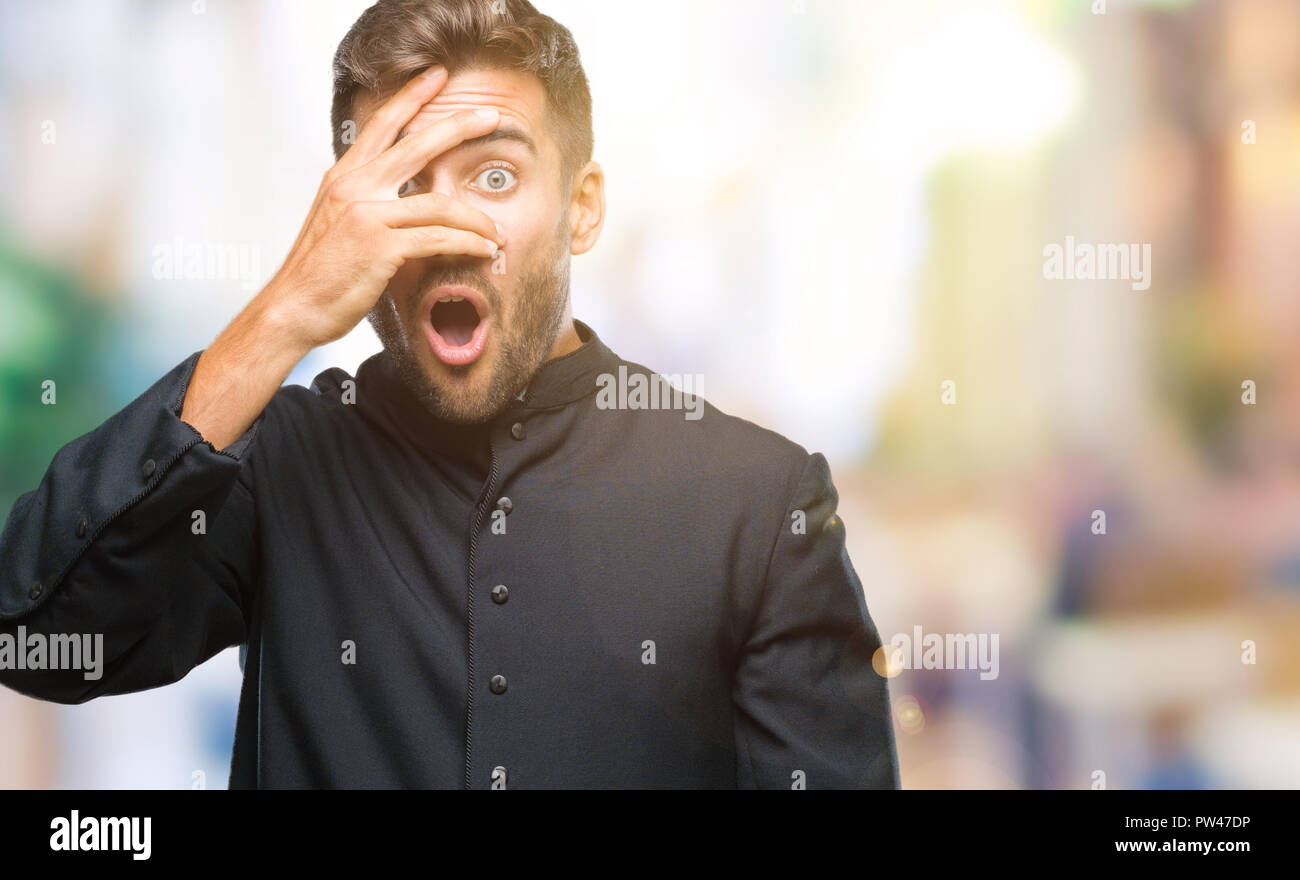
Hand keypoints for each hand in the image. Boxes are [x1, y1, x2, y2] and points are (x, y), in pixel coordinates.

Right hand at [264, 65, 503, 348]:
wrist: (292, 307)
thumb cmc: (318, 273)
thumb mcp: (337, 224)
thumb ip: (368, 205)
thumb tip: (403, 204)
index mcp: (344, 177)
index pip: (381, 124)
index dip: (411, 97)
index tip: (437, 77)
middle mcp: (354, 186)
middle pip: (416, 145)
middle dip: (458, 126)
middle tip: (490, 116)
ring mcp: (367, 213)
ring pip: (440, 202)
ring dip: (477, 219)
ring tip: (497, 233)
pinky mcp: (380, 245)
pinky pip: (439, 238)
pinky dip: (469, 244)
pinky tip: (485, 251)